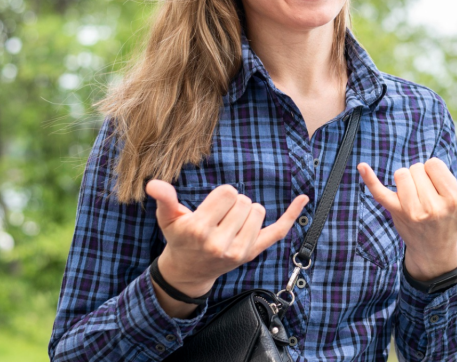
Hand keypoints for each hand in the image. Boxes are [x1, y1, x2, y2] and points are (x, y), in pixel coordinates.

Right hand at [145, 180, 306, 315]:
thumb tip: (154, 184)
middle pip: (243, 200)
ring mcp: (239, 251)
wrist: (188, 271)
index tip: (212, 208)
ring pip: (258, 210)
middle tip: (219, 218)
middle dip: (233, 203)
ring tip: (230, 223)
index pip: (227, 192)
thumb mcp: (168, 219)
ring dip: (246, 211)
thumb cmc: (180, 239)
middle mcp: (220, 243)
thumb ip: (165, 200)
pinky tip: (302, 198)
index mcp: (199, 230)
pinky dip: (292, 214)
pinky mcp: (253, 253)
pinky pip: (278, 230)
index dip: (221, 195)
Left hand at [358, 158, 456, 279]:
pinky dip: (370, 178)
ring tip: (416, 194)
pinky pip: (379, 191)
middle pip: (417, 167)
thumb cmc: (453, 219)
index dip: (436, 172)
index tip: (440, 186)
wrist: (433, 248)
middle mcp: (431, 207)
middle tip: (429, 194)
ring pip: (401, 174)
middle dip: (422, 175)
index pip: (434, 164)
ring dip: (408, 179)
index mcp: (451, 200)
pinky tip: (362, 166)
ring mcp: (410, 211)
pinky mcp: (394, 212)